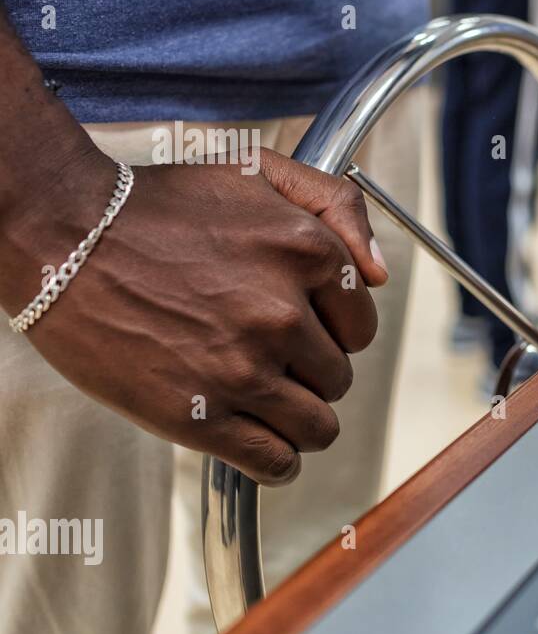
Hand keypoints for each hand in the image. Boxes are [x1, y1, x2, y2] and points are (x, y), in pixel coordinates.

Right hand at [0, 147, 387, 484]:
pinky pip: (275, 462)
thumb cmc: (156, 206)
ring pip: (317, 426)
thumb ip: (336, 206)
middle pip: (337, 378)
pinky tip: (259, 441)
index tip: (303, 327)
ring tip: (265, 400)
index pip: (361, 327)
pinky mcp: (200, 416)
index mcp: (306, 253)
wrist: (63, 237)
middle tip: (265, 355)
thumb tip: (379, 274)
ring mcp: (242, 369)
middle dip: (309, 371)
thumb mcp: (257, 171)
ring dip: (298, 419)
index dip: (333, 331)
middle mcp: (282, 314)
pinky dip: (277, 462)